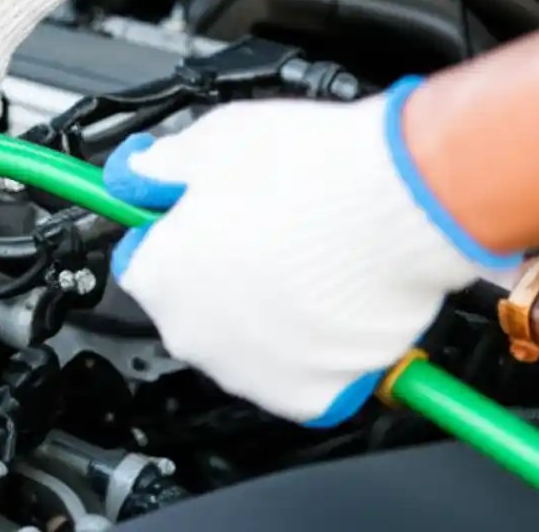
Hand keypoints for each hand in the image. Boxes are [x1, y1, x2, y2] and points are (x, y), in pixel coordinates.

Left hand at [103, 77, 520, 425]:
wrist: (399, 204)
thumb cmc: (307, 173)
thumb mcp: (210, 142)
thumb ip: (161, 166)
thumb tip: (138, 173)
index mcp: (157, 278)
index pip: (142, 264)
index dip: (174, 235)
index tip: (199, 218)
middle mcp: (194, 336)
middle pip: (195, 308)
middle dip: (223, 275)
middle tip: (269, 233)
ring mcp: (252, 371)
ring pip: (249, 344)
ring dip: (270, 314)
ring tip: (312, 262)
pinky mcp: (311, 397)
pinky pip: (304, 379)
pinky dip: (317, 353)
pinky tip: (336, 306)